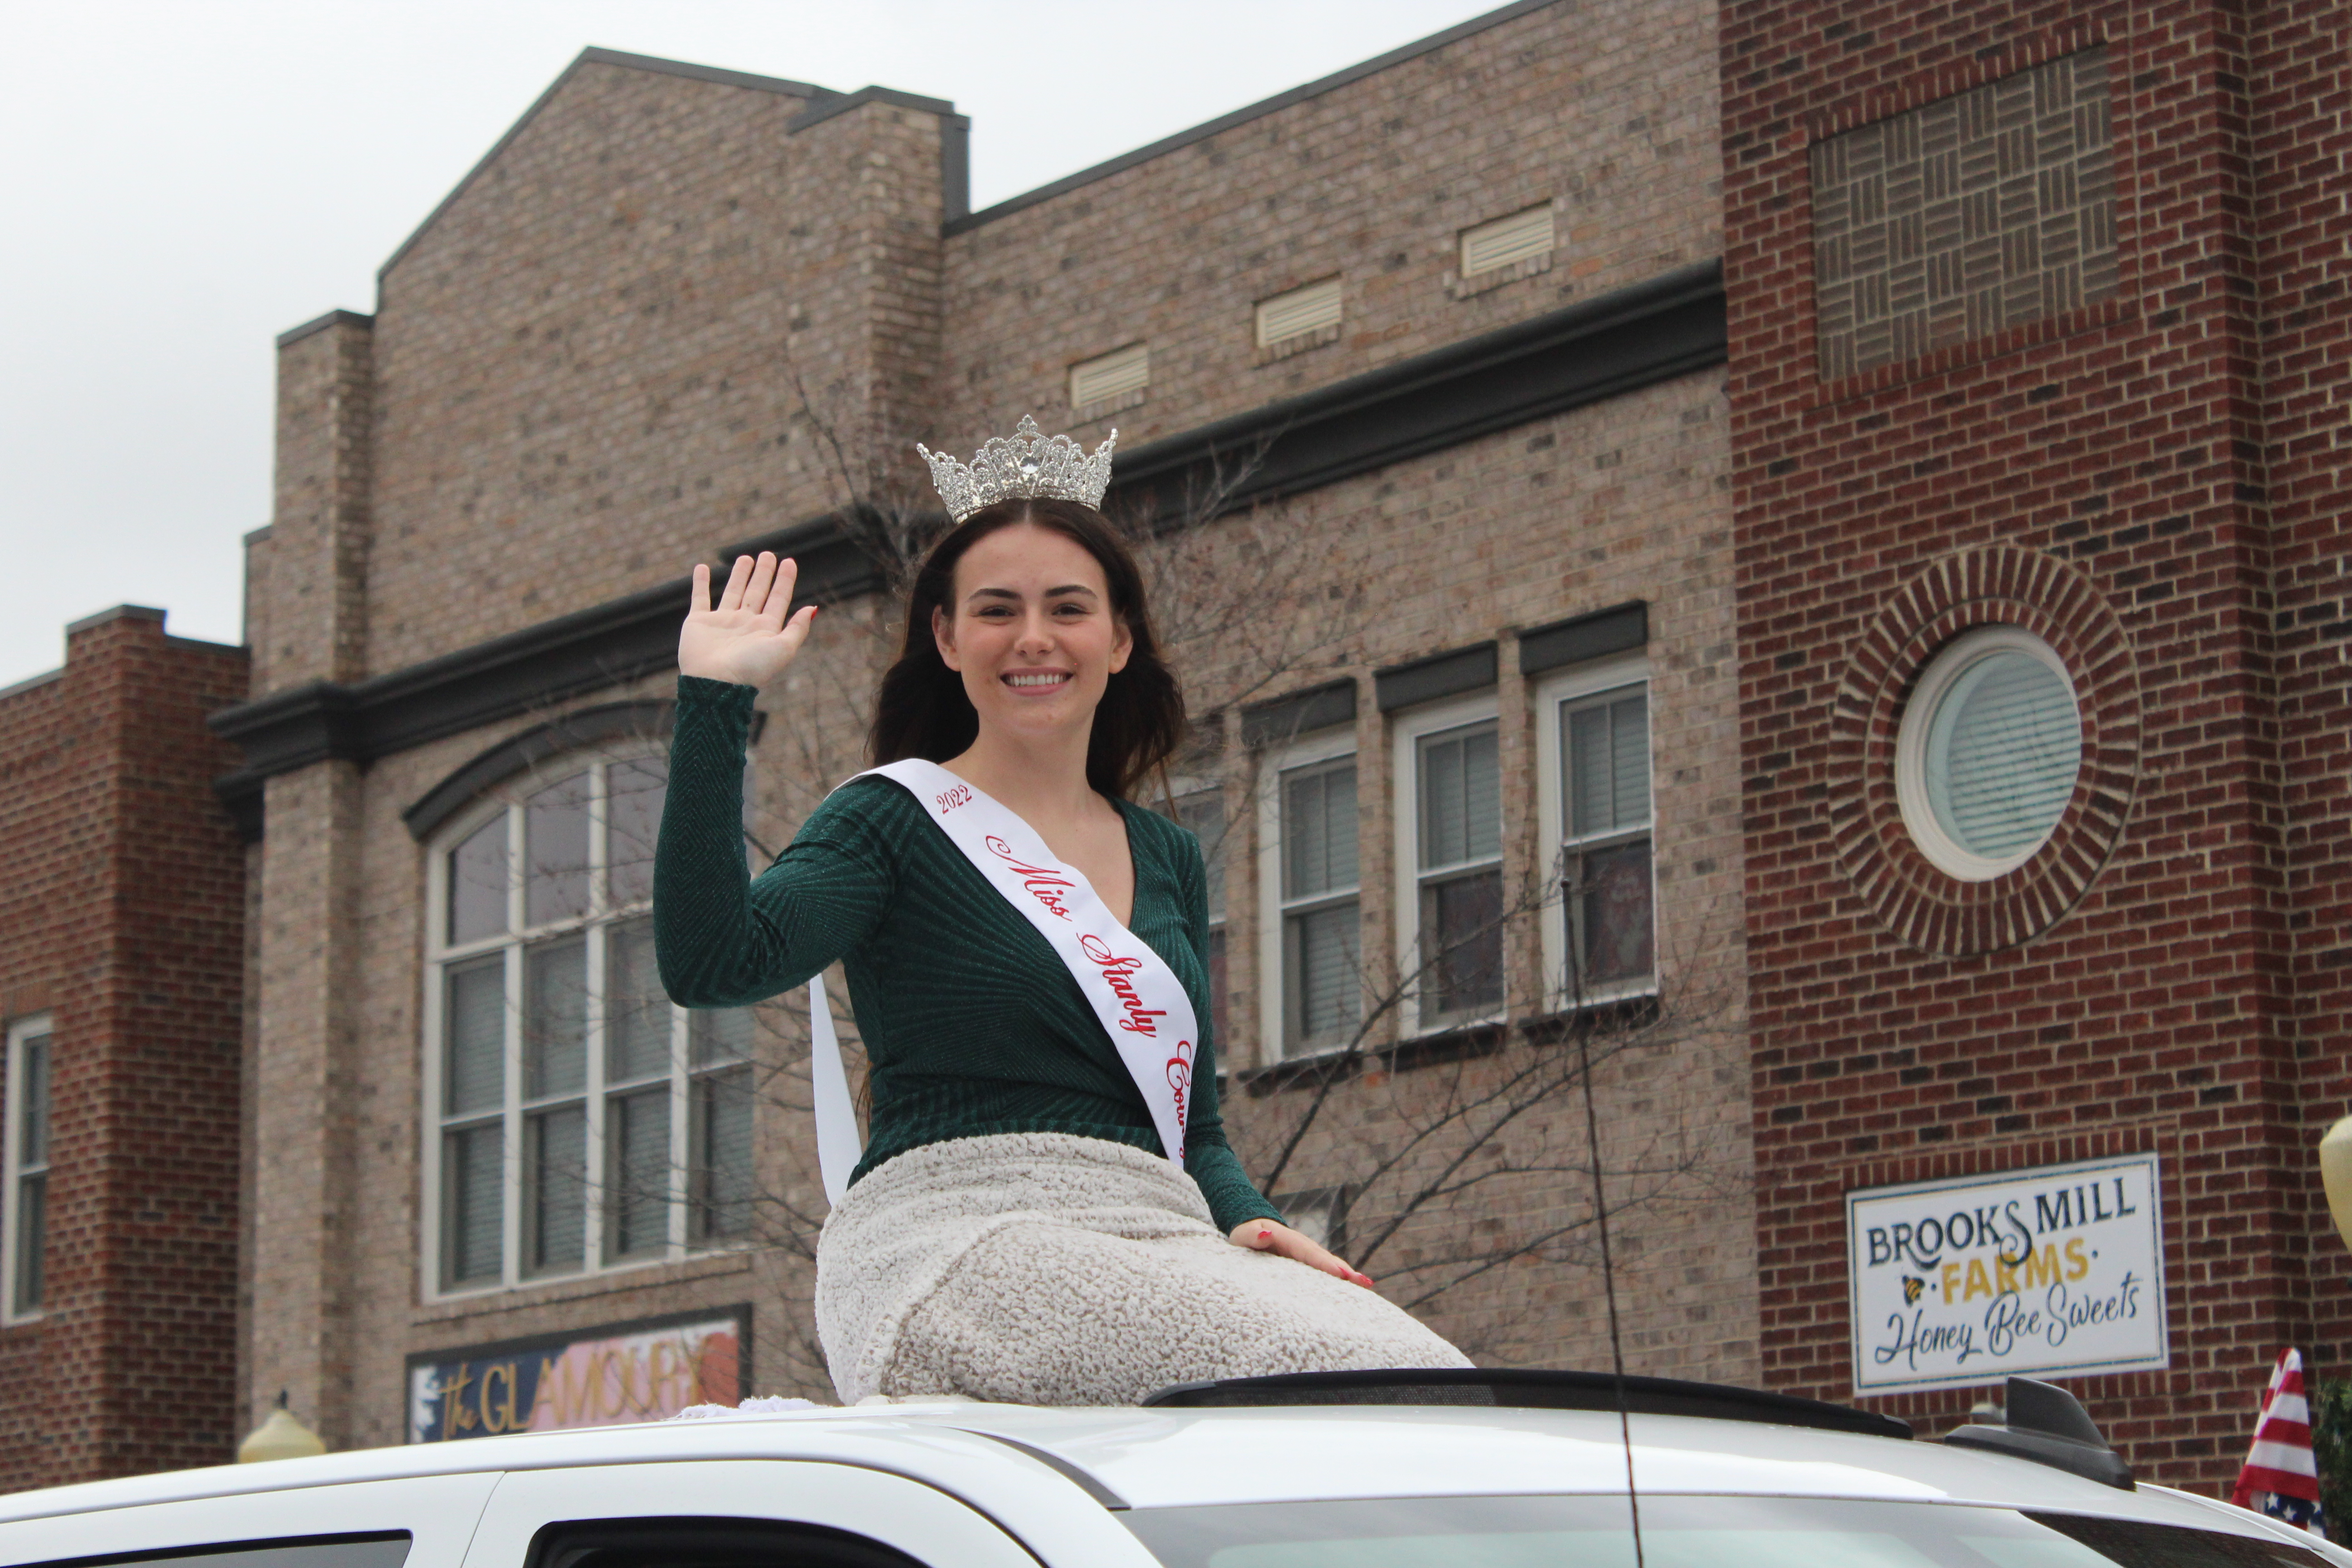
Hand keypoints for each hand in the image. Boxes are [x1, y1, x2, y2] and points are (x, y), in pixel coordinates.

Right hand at [679, 552, 817, 688]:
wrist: (715, 684)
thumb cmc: (751, 669)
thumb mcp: (783, 649)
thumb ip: (798, 628)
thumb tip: (813, 607)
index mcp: (765, 629)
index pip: (778, 599)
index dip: (784, 581)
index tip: (789, 561)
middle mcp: (744, 624)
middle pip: (757, 592)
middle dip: (764, 573)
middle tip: (768, 554)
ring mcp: (721, 622)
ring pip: (733, 592)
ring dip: (739, 575)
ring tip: (745, 558)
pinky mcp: (698, 622)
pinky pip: (699, 597)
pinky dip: (700, 582)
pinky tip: (702, 568)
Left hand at [1229, 1219, 1374, 1288]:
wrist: (1251, 1232)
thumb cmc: (1245, 1236)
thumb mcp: (1243, 1236)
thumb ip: (1252, 1235)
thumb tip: (1266, 1233)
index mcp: (1289, 1240)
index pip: (1309, 1253)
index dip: (1325, 1264)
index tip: (1341, 1274)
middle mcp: (1304, 1248)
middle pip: (1327, 1260)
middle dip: (1345, 1271)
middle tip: (1364, 1283)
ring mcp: (1309, 1258)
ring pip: (1331, 1267)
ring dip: (1348, 1277)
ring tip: (1367, 1287)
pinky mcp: (1309, 1267)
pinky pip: (1326, 1274)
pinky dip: (1341, 1282)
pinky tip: (1355, 1294)